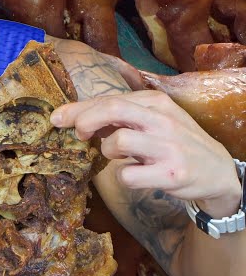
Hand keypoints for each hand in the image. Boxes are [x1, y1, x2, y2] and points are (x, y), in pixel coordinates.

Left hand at [52, 90, 241, 215]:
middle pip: (112, 108)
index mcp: (156, 103)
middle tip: (78, 134)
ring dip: (107, 150)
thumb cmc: (175, 143)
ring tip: (118, 156)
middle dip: (84, 119)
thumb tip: (78, 117)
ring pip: (118, 140)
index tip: (57, 118)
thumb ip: (122, 116)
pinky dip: (124, 176)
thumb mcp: (154, 121)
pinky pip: (129, 175)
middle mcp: (163, 120)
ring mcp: (168, 147)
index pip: (109, 99)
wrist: (218, 171)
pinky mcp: (171, 174)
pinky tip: (135, 173)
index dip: (78, 109)